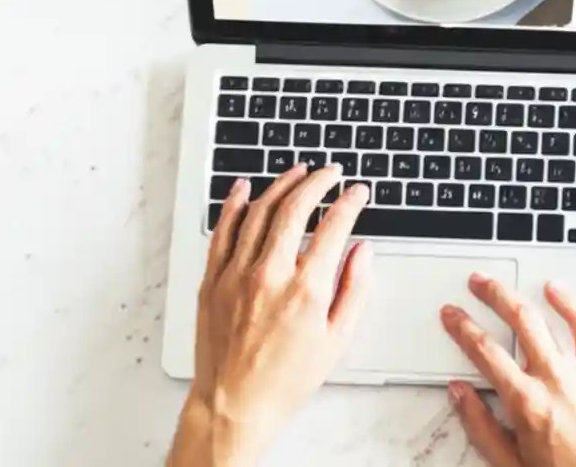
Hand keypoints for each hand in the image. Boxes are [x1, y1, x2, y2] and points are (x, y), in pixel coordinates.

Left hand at [169, 164, 372, 466]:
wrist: (234, 404)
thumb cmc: (285, 380)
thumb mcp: (336, 340)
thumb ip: (355, 289)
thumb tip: (362, 251)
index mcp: (306, 290)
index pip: (333, 227)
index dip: (349, 202)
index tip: (357, 192)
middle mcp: (270, 275)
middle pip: (294, 208)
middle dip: (317, 182)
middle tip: (330, 173)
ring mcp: (236, 274)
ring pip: (258, 211)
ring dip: (281, 185)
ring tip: (297, 172)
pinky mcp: (212, 279)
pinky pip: (223, 230)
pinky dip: (234, 204)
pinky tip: (244, 188)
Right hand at [441, 275, 575, 466]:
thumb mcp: (511, 464)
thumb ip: (481, 426)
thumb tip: (460, 394)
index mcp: (526, 403)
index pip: (485, 352)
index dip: (463, 329)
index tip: (452, 315)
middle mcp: (554, 381)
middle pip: (519, 322)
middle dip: (493, 296)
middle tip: (477, 283)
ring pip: (549, 321)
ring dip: (524, 297)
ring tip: (508, 283)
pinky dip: (572, 306)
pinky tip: (558, 292)